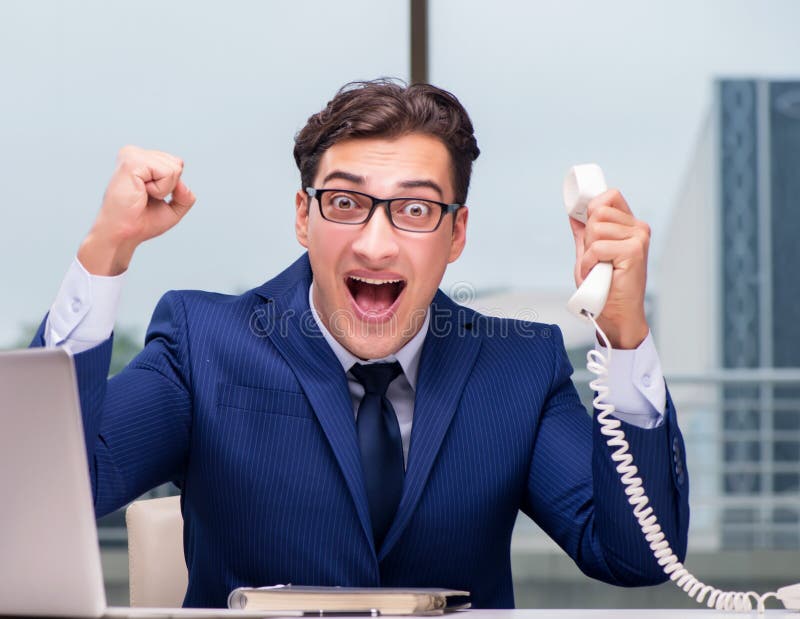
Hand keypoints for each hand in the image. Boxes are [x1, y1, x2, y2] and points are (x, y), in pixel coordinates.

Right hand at [78, 146, 195, 275]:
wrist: (123, 233)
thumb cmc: (142, 221)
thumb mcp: (173, 209)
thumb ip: (185, 196)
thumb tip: (182, 184)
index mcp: (141, 160)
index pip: (176, 163)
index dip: (172, 186)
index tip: (150, 196)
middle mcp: (134, 153)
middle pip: (177, 164)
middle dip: (169, 187)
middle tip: (146, 197)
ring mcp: (131, 155)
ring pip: (175, 168)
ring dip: (164, 189)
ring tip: (142, 195)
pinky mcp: (131, 162)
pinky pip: (167, 173)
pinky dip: (160, 190)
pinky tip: (141, 193)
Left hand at [569, 189, 649, 348]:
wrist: (617, 315)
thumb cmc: (605, 288)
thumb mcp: (589, 255)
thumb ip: (584, 234)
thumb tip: (573, 214)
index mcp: (630, 226)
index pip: (610, 196)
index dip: (592, 208)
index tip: (586, 227)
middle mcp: (638, 228)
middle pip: (597, 211)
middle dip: (587, 236)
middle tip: (595, 258)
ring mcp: (638, 238)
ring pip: (595, 229)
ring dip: (588, 253)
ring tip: (597, 268)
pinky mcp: (634, 250)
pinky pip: (597, 247)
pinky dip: (589, 263)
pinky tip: (597, 273)